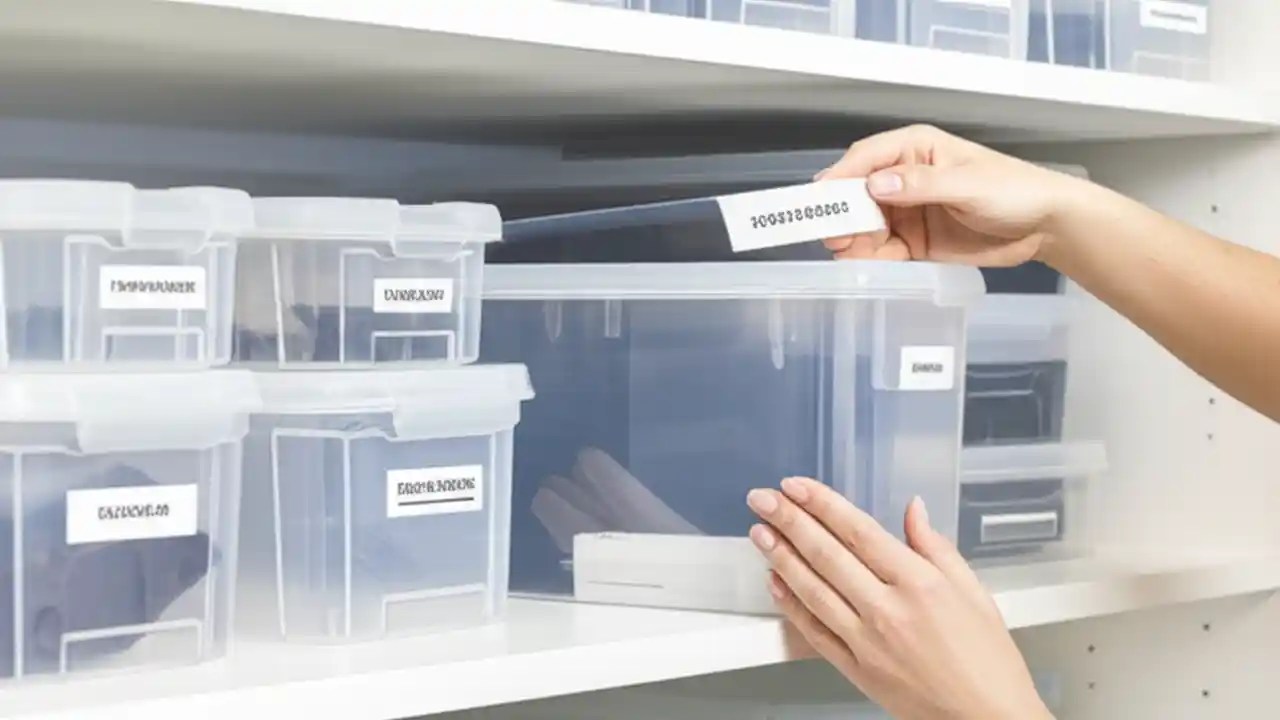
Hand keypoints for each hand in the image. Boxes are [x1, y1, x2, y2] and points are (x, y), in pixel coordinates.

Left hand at [746, 478, 1051, 719]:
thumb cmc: (988, 660)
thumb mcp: (974, 592)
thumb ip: (936, 546)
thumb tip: (913, 509)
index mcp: (920, 584)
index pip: (859, 532)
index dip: (822, 505)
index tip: (795, 486)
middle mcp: (888, 609)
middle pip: (827, 555)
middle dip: (789, 521)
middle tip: (762, 499)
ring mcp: (867, 641)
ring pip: (813, 590)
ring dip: (781, 558)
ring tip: (759, 532)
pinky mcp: (855, 669)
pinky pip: (814, 630)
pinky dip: (791, 604)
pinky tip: (774, 582)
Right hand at [817, 124, 1086, 267]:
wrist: (1045, 226)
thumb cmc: (1013, 191)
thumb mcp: (967, 184)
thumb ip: (920, 184)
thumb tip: (876, 184)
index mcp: (916, 150)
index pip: (867, 158)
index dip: (840, 177)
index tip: (820, 199)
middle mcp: (905, 177)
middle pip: (859, 194)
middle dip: (842, 213)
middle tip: (830, 234)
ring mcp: (908, 210)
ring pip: (866, 224)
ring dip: (852, 238)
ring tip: (845, 253)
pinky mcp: (915, 240)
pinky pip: (883, 249)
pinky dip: (870, 258)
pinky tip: (862, 264)